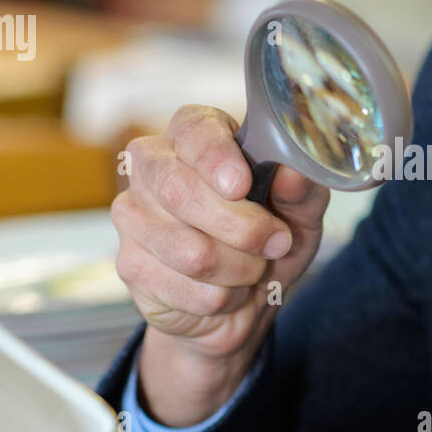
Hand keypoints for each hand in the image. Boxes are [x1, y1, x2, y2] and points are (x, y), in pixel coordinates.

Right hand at [111, 104, 329, 419]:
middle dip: (242, 228)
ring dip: (240, 269)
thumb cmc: (270, 239)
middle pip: (180, 191)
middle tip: (277, 242)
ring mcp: (132, 216)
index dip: (215, 156)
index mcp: (194, 135)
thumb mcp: (301, 212)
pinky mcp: (130, 265)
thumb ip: (302, 189)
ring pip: (188, 250)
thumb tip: (292, 175)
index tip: (243, 184)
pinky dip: (222, 297)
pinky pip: (183, 289)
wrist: (245, 301)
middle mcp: (152, 167)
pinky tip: (224, 289)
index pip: (192, 129)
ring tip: (252, 267)